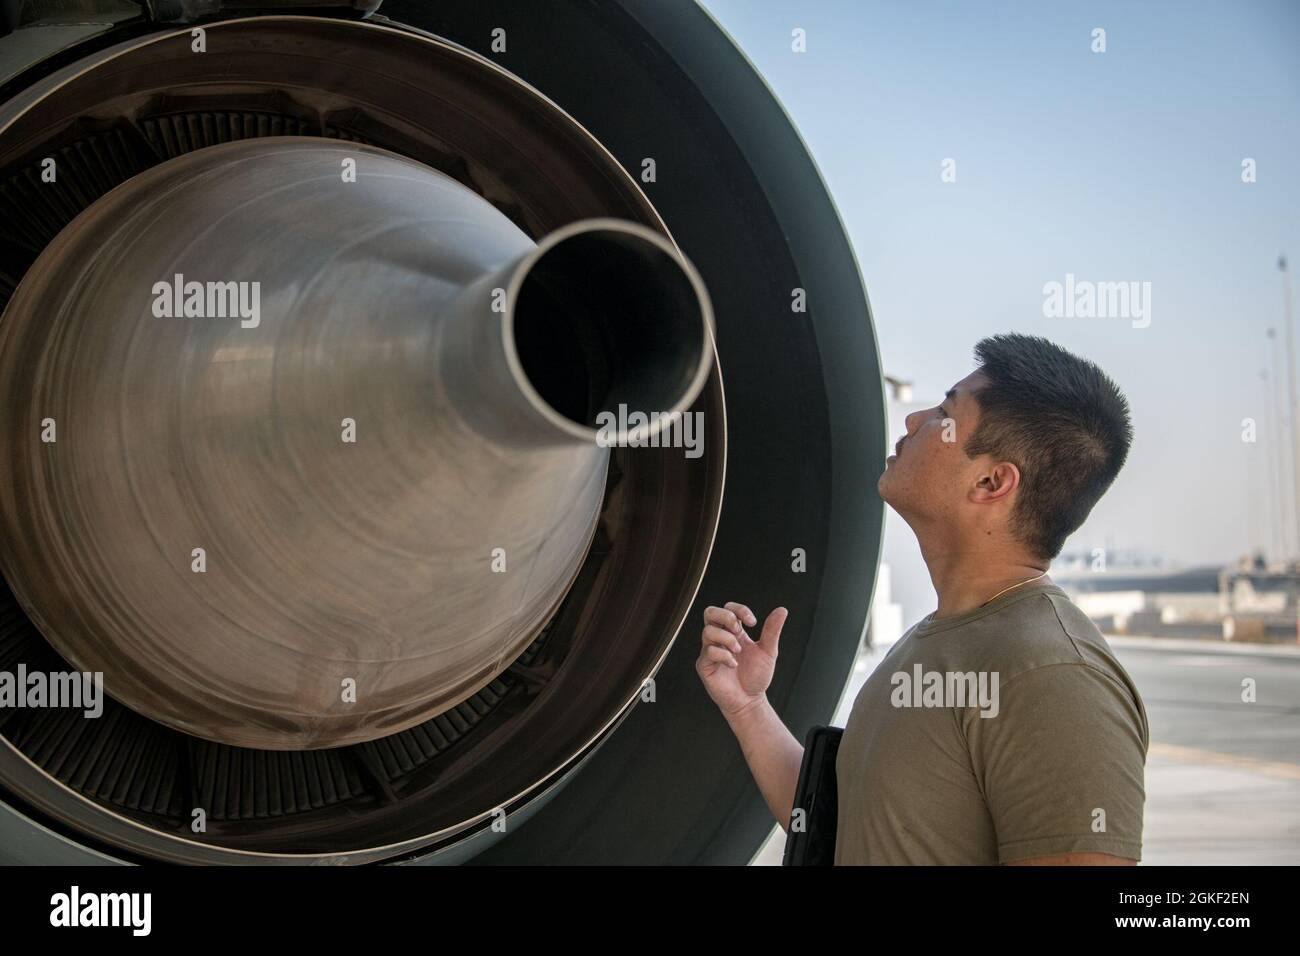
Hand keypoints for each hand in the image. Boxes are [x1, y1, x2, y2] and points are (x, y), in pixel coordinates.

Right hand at [695, 602, 787, 718]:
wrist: (750, 701)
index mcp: (734, 632)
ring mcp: (711, 651)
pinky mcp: (705, 665)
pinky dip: (724, 656)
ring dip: (726, 639)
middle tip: (738, 628)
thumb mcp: (768, 651)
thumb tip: (782, 610)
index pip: (728, 608)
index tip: (753, 622)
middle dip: (725, 616)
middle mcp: (720, 639)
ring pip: (708, 631)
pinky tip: (734, 664)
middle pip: (710, 612)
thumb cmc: (756, 677)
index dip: (739, 610)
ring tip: (738, 651)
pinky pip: (709, 652)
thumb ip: (772, 630)